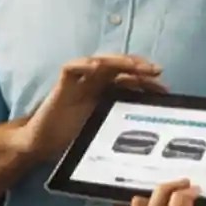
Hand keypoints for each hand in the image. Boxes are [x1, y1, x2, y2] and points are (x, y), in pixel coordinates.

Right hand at [15, 55, 166, 165]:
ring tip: (133, 65)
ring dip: (117, 60)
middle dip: (138, 66)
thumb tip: (151, 131)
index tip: (165, 90)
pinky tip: (95, 66)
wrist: (41, 145)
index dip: (148, 82)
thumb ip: (120, 126)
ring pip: (100, 62)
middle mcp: (94, 84)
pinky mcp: (62, 86)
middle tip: (156, 72)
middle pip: (118, 66)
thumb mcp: (103, 132)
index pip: (130, 80)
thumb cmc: (71, 140)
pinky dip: (83, 64)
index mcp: (106, 93)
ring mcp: (78, 82)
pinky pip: (71, 68)